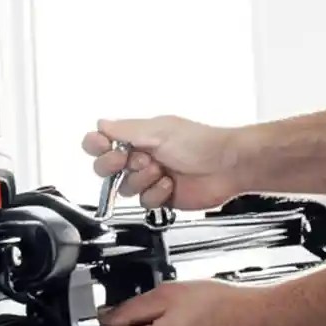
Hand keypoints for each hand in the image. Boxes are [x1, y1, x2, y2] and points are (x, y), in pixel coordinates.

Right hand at [81, 115, 244, 209]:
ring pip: (124, 187)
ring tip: (160, 170)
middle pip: (105, 167)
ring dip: (141, 179)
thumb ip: (126, 130)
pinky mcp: (159, 197)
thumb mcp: (159, 131)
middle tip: (131, 160)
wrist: (228, 167)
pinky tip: (169, 184)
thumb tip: (101, 124)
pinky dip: (156, 193)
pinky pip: (143, 202)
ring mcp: (149, 178)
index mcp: (138, 137)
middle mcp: (141, 157)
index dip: (97, 145)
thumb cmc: (201, 144)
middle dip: (115, 165)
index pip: (102, 141)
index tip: (104, 146)